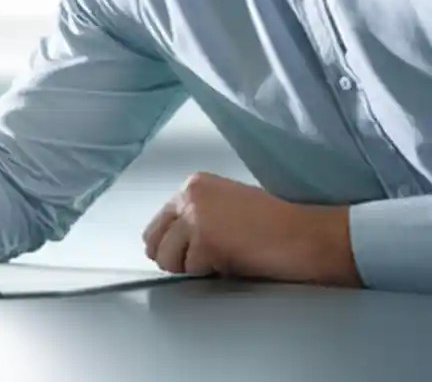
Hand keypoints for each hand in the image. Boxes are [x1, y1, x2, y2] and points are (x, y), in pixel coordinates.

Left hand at [142, 172, 360, 286]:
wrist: (307, 234)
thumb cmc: (274, 226)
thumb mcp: (226, 209)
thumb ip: (194, 218)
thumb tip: (165, 247)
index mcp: (192, 185)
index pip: (157, 224)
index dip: (171, 246)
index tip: (192, 252)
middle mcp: (188, 196)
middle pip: (153, 241)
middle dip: (174, 258)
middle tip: (204, 262)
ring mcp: (195, 217)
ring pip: (168, 260)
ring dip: (193, 268)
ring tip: (224, 258)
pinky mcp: (205, 240)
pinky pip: (193, 271)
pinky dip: (212, 274)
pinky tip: (236, 261)